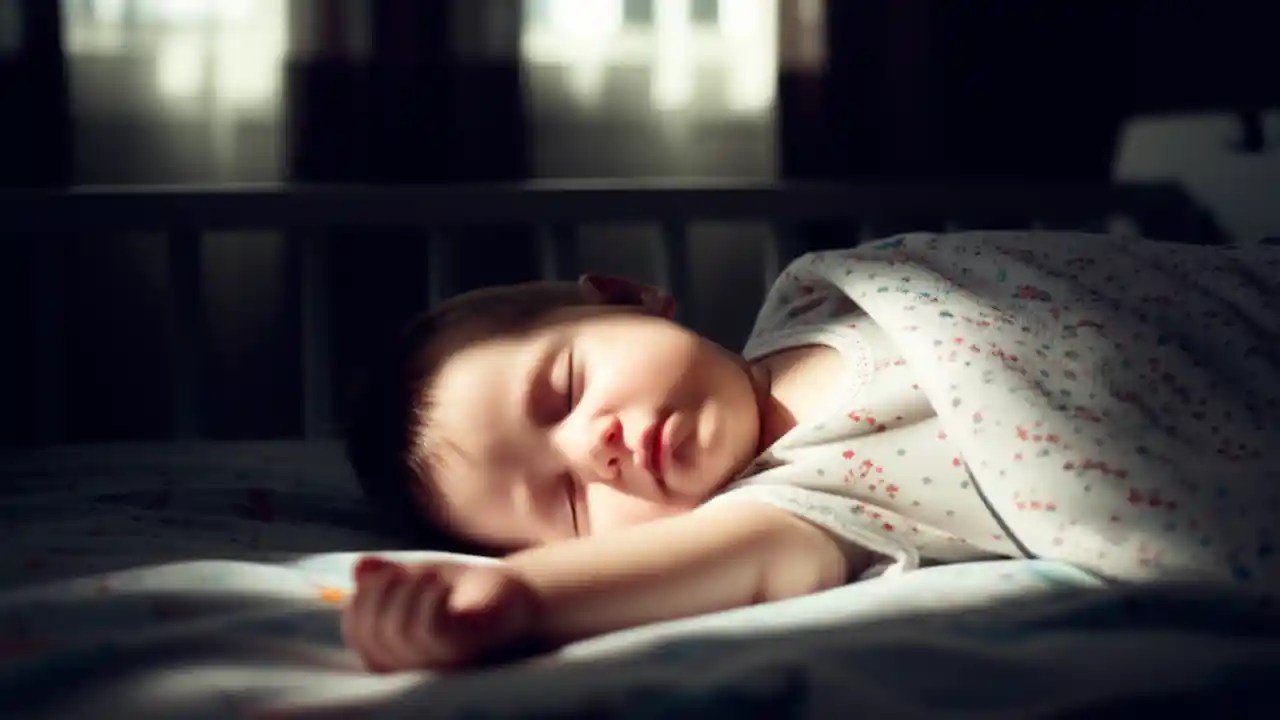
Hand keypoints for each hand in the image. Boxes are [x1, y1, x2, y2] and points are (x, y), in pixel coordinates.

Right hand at [340, 557, 540, 672]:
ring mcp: (439, 664)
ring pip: (397, 630)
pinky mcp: (465, 650)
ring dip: (409, 589)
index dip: (362, 598)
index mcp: (396, 654)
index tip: (389, 573)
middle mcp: (413, 668)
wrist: (526, 597)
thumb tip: (360, 567)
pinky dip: (428, 597)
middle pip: (372, 633)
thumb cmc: (472, 594)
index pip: (354, 631)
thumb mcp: (423, 580)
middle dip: (384, 591)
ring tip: (432, 576)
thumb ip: (390, 577)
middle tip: (413, 572)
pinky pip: (430, 629)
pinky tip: (441, 584)